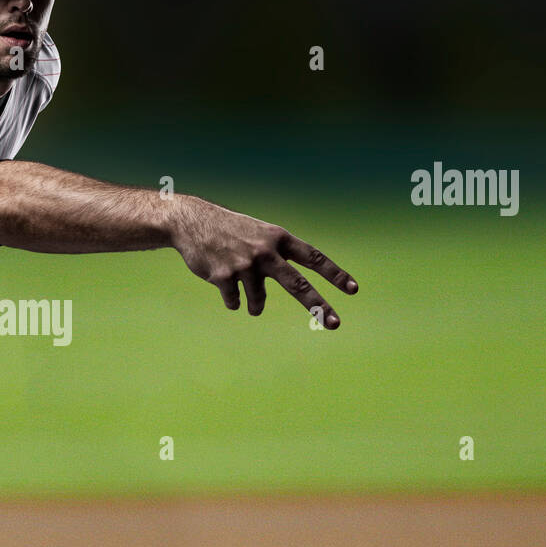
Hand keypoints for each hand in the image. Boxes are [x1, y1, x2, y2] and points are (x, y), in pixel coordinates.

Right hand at [170, 196, 357, 327]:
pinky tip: (222, 282)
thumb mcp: (259, 235)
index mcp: (278, 239)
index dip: (334, 274)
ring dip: (254, 305)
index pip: (313, 257)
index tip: (353, 289)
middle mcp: (265, 251)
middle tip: (335, 324)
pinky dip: (231, 298)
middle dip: (317, 306)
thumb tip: (294, 288)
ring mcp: (245, 264)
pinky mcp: (224, 276)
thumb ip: (278, 256)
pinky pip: (235, 301)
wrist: (192, 223)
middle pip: (297, 283)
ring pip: (258, 302)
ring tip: (246, 296)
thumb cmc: (230, 231)